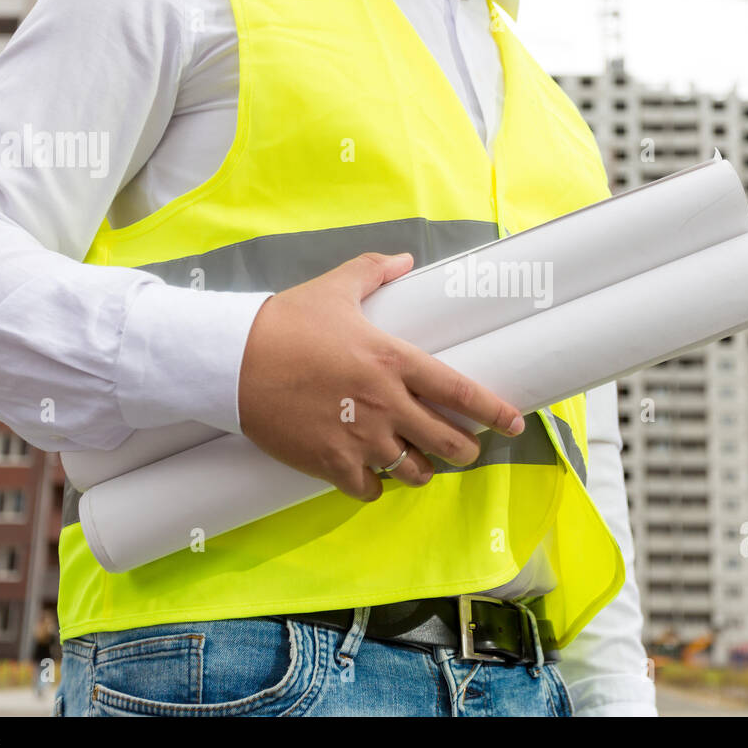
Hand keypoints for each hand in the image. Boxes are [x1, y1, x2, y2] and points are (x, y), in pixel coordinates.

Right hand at [237, 252, 525, 501]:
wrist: (232, 360)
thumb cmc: (285, 322)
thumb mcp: (335, 288)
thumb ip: (375, 271)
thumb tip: (405, 258)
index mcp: (394, 360)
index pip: (461, 392)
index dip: (495, 411)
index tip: (515, 423)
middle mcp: (385, 403)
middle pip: (448, 442)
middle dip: (465, 450)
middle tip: (466, 448)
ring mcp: (360, 437)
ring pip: (414, 471)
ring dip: (421, 469)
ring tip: (418, 462)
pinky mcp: (330, 462)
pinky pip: (371, 489)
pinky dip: (377, 485)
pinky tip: (373, 475)